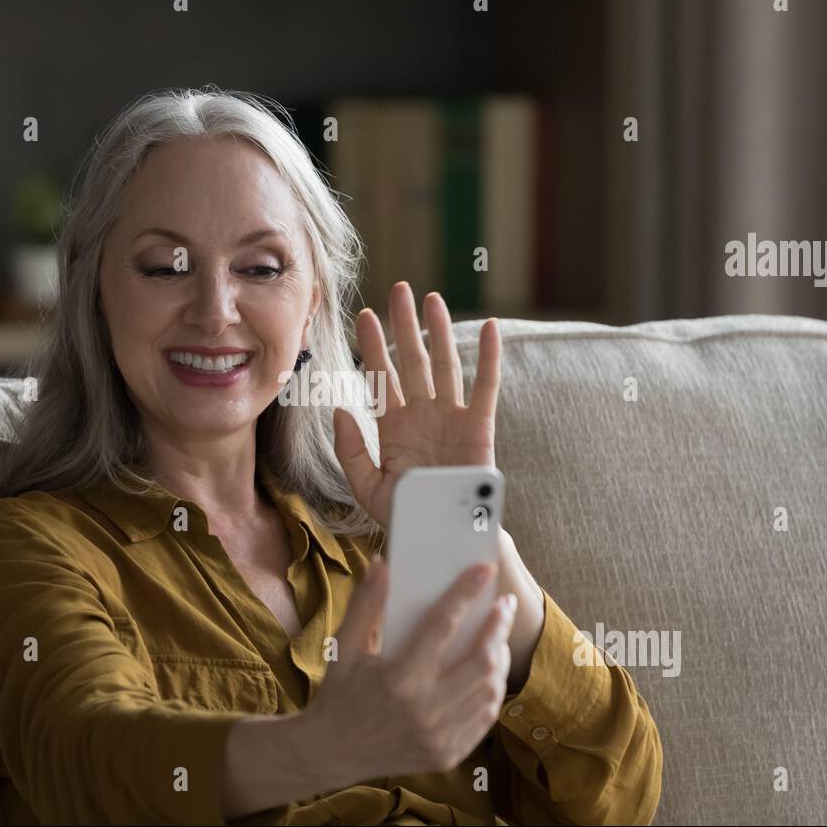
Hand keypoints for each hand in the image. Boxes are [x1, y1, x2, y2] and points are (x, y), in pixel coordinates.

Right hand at [303, 554, 516, 783]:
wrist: (334, 753)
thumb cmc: (340, 694)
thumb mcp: (345, 647)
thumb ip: (365, 605)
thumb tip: (382, 563)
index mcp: (398, 679)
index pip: (442, 625)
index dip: (465, 593)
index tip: (483, 570)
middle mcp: (424, 710)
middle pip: (480, 659)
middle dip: (499, 626)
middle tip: (505, 604)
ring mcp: (440, 737)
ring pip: (490, 690)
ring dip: (500, 658)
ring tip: (499, 636)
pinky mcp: (449, 754)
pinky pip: (485, 719)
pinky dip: (492, 691)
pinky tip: (490, 672)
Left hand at [332, 282, 501, 527]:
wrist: (442, 537)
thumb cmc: (407, 515)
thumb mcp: (366, 486)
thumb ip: (350, 449)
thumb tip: (337, 409)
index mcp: (394, 425)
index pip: (381, 376)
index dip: (374, 345)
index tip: (365, 315)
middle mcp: (422, 414)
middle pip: (412, 359)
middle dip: (405, 325)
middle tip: (399, 289)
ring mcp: (451, 417)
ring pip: (445, 364)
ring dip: (440, 331)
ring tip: (433, 298)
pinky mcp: (479, 426)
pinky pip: (485, 385)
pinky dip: (488, 356)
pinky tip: (489, 327)